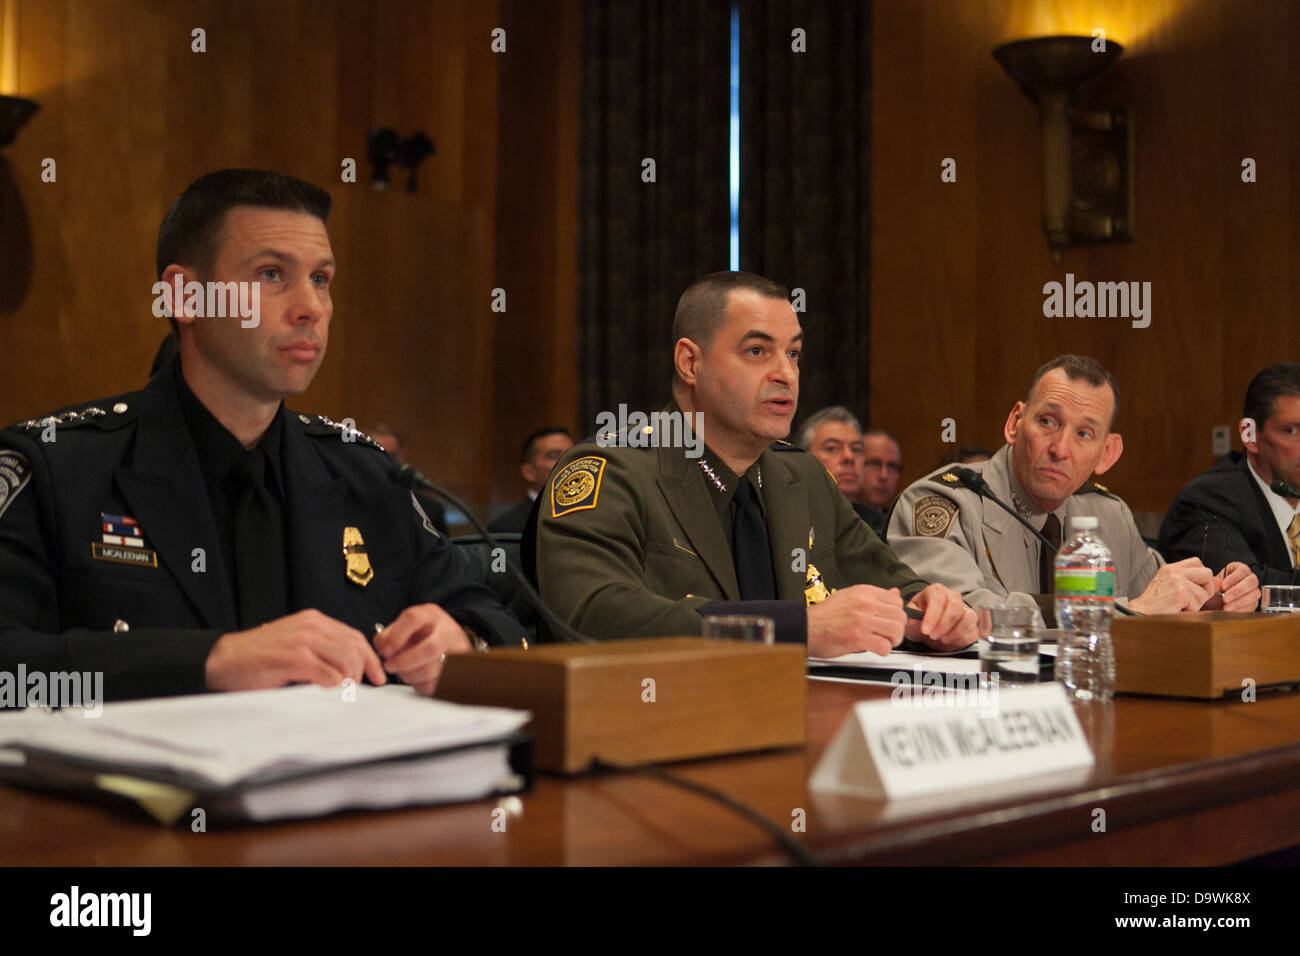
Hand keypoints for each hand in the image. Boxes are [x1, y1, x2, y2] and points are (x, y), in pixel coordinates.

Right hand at [206, 609, 386, 691]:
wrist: (223, 660)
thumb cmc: (256, 658)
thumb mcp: (293, 644)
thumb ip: (319, 650)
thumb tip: (349, 670)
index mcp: (313, 621)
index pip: (354, 636)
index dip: (370, 657)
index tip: (378, 675)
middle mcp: (311, 626)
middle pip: (355, 648)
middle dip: (365, 671)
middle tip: (364, 689)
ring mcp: (303, 641)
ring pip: (347, 661)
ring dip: (350, 682)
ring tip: (342, 694)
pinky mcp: (295, 659)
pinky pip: (329, 675)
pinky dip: (336, 688)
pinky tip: (329, 695)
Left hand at [373, 603, 471, 695]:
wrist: (449, 639)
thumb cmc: (420, 633)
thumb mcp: (403, 626)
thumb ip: (387, 636)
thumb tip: (384, 652)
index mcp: (429, 614)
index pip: (413, 619)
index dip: (396, 637)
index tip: (386, 651)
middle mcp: (447, 629)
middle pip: (430, 648)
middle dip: (405, 662)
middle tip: (390, 666)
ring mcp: (457, 650)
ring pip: (432, 670)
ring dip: (411, 676)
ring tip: (404, 672)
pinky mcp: (459, 670)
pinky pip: (436, 684)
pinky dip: (421, 685)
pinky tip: (417, 678)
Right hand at [806, 585, 906, 657]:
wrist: (806, 627)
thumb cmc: (824, 616)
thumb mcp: (849, 597)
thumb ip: (873, 597)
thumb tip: (894, 593)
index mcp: (863, 592)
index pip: (896, 600)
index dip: (896, 614)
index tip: (889, 621)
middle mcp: (865, 603)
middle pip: (900, 616)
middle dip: (897, 629)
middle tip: (887, 635)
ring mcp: (862, 620)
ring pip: (896, 631)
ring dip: (892, 641)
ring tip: (881, 642)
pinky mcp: (858, 637)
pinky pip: (884, 646)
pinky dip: (882, 651)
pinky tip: (873, 649)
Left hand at [904, 583, 977, 649]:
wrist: (928, 629)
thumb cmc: (920, 619)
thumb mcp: (911, 617)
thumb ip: (911, 617)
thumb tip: (913, 620)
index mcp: (936, 591)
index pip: (938, 599)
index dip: (932, 616)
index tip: (925, 630)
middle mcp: (953, 597)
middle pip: (955, 607)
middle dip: (943, 625)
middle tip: (933, 635)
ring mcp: (964, 609)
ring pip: (968, 618)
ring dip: (954, 632)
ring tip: (941, 638)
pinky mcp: (972, 623)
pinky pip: (972, 631)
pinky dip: (961, 639)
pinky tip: (950, 640)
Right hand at [1128, 557, 1215, 613]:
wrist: (1140, 612)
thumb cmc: (1154, 603)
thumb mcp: (1171, 586)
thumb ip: (1191, 582)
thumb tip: (1217, 582)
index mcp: (1170, 568)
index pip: (1197, 562)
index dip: (1202, 576)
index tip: (1197, 587)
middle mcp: (1174, 571)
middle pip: (1206, 573)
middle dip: (1206, 588)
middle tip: (1193, 598)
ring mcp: (1177, 581)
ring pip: (1204, 592)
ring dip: (1196, 603)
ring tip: (1181, 605)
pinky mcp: (1180, 592)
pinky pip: (1198, 602)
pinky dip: (1190, 610)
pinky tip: (1178, 609)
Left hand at [1200, 562, 1259, 611]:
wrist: (1212, 603)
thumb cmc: (1213, 590)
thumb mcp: (1213, 584)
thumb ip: (1215, 583)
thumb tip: (1217, 583)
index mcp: (1239, 569)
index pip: (1243, 570)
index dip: (1234, 578)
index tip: (1223, 587)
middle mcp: (1249, 579)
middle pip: (1252, 581)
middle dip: (1238, 591)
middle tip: (1225, 598)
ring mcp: (1253, 591)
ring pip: (1254, 594)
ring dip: (1239, 602)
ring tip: (1226, 607)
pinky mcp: (1253, 603)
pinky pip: (1252, 605)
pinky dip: (1241, 609)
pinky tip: (1231, 612)